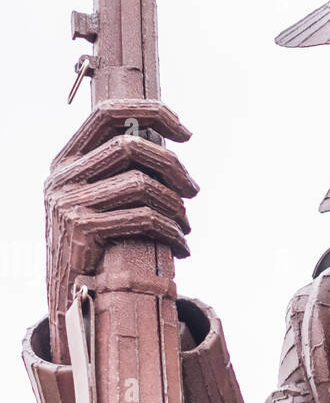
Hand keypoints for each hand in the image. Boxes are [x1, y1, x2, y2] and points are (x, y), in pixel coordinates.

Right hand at [44, 100, 197, 359]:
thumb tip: (169, 154)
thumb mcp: (89, 197)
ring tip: (186, 224)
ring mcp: (71, 201)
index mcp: (65, 159)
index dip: (150, 113)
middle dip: (173, 166)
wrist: (65, 289)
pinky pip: (144, 219)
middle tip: (194, 189)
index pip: (107, 114)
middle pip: (131, 146)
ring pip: (142, 184)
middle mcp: (63, 175)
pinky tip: (182, 246)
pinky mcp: (84, 229)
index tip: (186, 133)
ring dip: (176, 206)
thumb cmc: (89, 240)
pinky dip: (172, 232)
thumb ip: (114, 172)